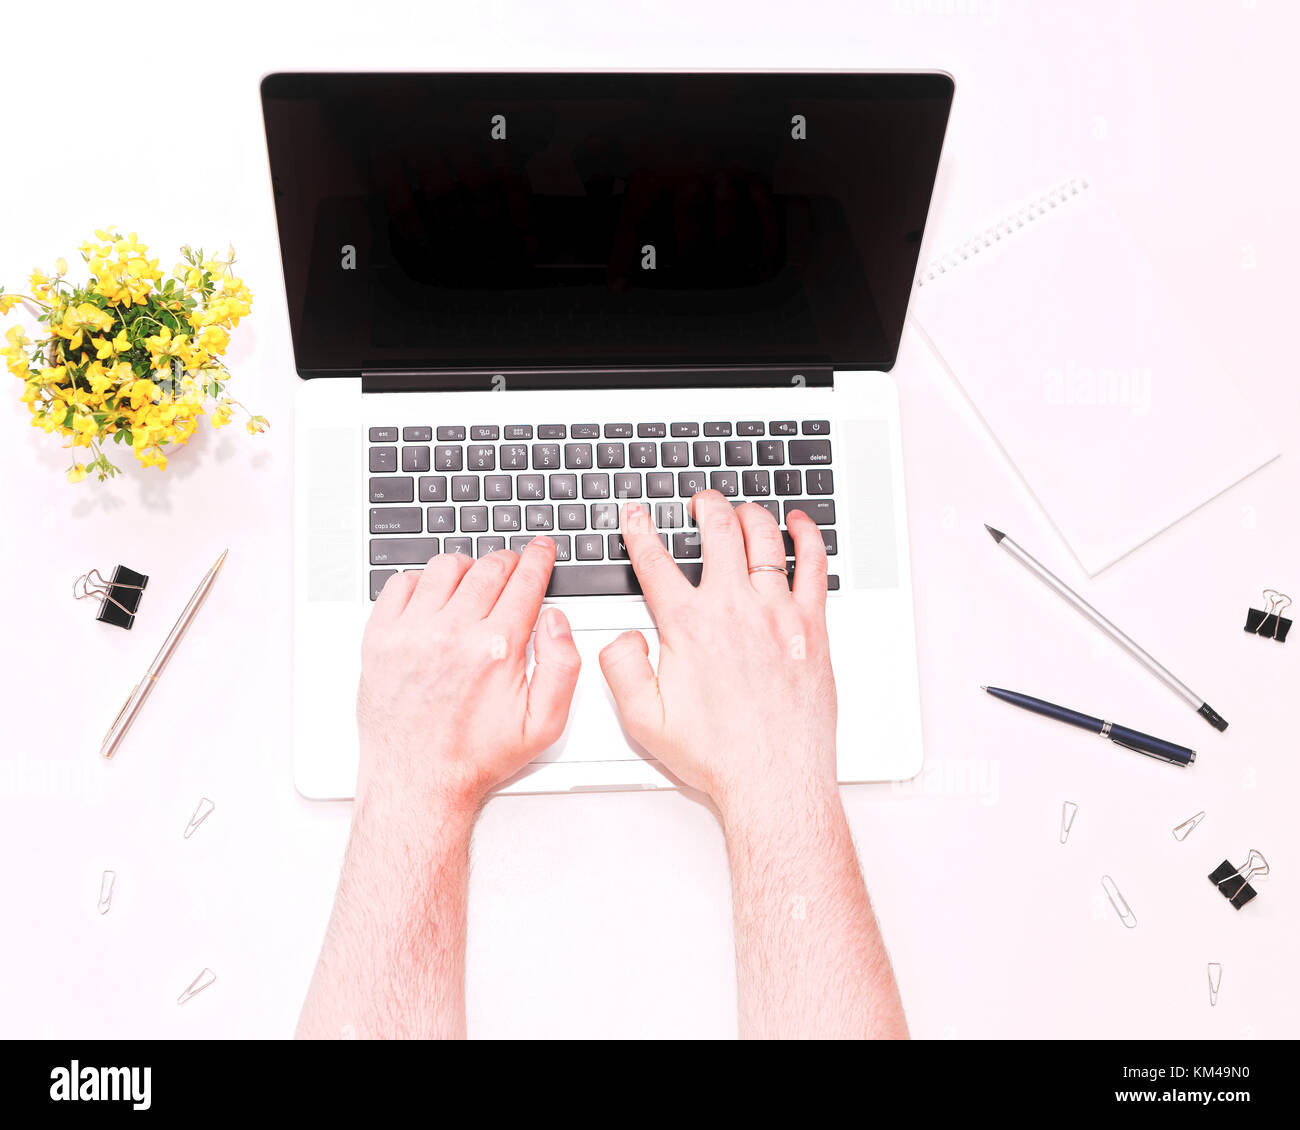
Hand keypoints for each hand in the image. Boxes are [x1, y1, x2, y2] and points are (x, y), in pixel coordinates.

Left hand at [357, 538, 580, 816]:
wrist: (417, 779)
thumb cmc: (475, 756)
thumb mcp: (544, 724)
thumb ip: (563, 666)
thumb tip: (557, 620)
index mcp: (495, 649)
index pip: (524, 583)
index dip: (537, 560)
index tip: (540, 549)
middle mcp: (452, 633)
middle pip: (488, 568)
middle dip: (507, 561)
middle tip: (512, 565)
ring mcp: (412, 632)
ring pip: (446, 568)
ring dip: (466, 567)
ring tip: (473, 581)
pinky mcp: (380, 637)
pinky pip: (401, 584)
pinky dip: (421, 581)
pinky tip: (433, 596)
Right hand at [599, 495, 835, 811]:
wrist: (774, 780)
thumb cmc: (717, 755)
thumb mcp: (643, 720)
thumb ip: (620, 669)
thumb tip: (621, 637)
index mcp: (689, 627)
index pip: (655, 561)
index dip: (640, 530)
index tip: (637, 514)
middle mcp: (734, 609)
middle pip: (718, 530)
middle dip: (704, 506)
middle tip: (698, 503)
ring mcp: (778, 613)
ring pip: (765, 538)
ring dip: (749, 514)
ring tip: (740, 511)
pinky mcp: (812, 626)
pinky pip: (814, 565)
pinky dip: (807, 536)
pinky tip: (800, 525)